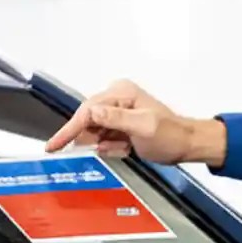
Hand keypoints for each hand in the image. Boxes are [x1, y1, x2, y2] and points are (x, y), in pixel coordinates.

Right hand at [44, 79, 225, 165]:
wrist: (187, 144)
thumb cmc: (171, 135)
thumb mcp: (143, 127)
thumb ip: (116, 120)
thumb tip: (91, 113)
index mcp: (121, 93)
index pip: (86, 111)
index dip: (69, 130)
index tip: (54, 146)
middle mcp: (117, 98)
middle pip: (87, 122)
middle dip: (94, 140)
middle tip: (113, 148)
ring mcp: (118, 110)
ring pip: (95, 133)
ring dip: (106, 145)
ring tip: (126, 148)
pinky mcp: (120, 123)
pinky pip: (104, 138)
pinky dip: (112, 148)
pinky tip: (127, 148)